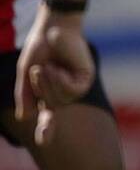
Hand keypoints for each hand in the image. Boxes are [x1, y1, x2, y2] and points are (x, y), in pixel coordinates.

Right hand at [15, 10, 94, 145]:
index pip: (48, 119)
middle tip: (36, 70)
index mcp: (48, 95)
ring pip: (61, 100)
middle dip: (39, 89)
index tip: (44, 141)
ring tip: (48, 65)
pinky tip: (59, 68)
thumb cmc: (40, 48)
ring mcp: (76, 89)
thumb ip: (24, 95)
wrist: (54, 28)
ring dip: (49, 82)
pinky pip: (71, 91)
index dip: (46, 131)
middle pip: (50, 106)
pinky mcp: (85, 80)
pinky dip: (61, 80)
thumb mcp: (26, 72)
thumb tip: (25, 118)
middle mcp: (64, 95)